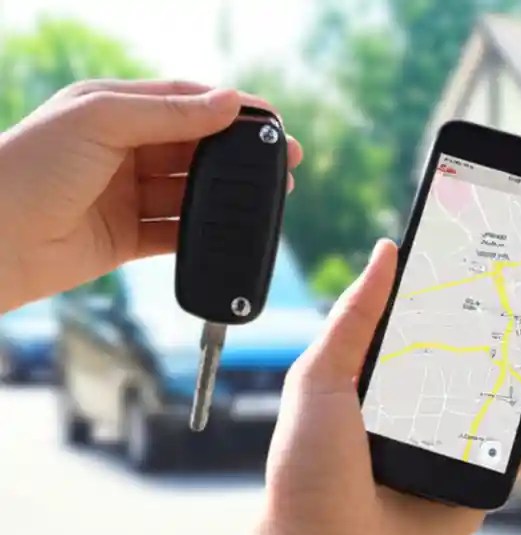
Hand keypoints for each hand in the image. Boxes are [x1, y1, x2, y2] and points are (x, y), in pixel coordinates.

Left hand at [0, 79, 302, 310]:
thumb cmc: (27, 168)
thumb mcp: (100, 122)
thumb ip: (169, 114)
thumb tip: (230, 102)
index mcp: (110, 109)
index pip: (184, 101)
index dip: (230, 109)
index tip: (272, 121)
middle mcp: (120, 149)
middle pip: (195, 147)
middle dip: (239, 154)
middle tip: (284, 162)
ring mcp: (124, 195)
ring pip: (191, 191)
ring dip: (228, 195)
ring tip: (268, 199)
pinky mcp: (126, 238)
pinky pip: (177, 233)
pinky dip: (205, 234)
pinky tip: (232, 232)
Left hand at [260, 239, 520, 534]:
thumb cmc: (307, 473)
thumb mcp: (320, 380)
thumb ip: (355, 317)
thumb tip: (386, 251)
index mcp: (399, 374)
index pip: (454, 323)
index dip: (490, 298)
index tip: (519, 271)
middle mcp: (437, 403)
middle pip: (503, 357)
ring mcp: (464, 444)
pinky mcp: (483, 483)